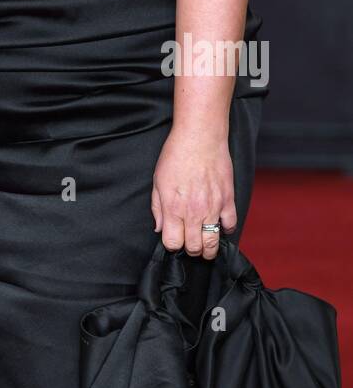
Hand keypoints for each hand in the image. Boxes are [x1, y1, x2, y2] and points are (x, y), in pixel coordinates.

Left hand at [150, 126, 236, 258]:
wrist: (200, 137)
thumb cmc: (176, 155)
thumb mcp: (157, 181)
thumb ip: (157, 208)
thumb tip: (159, 228)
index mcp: (173, 207)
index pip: (173, 243)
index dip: (172, 244)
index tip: (173, 238)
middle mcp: (193, 211)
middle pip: (194, 248)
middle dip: (191, 250)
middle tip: (190, 242)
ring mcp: (212, 207)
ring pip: (213, 242)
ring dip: (209, 247)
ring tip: (205, 243)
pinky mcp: (228, 200)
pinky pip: (231, 225)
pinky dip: (226, 229)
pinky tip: (219, 224)